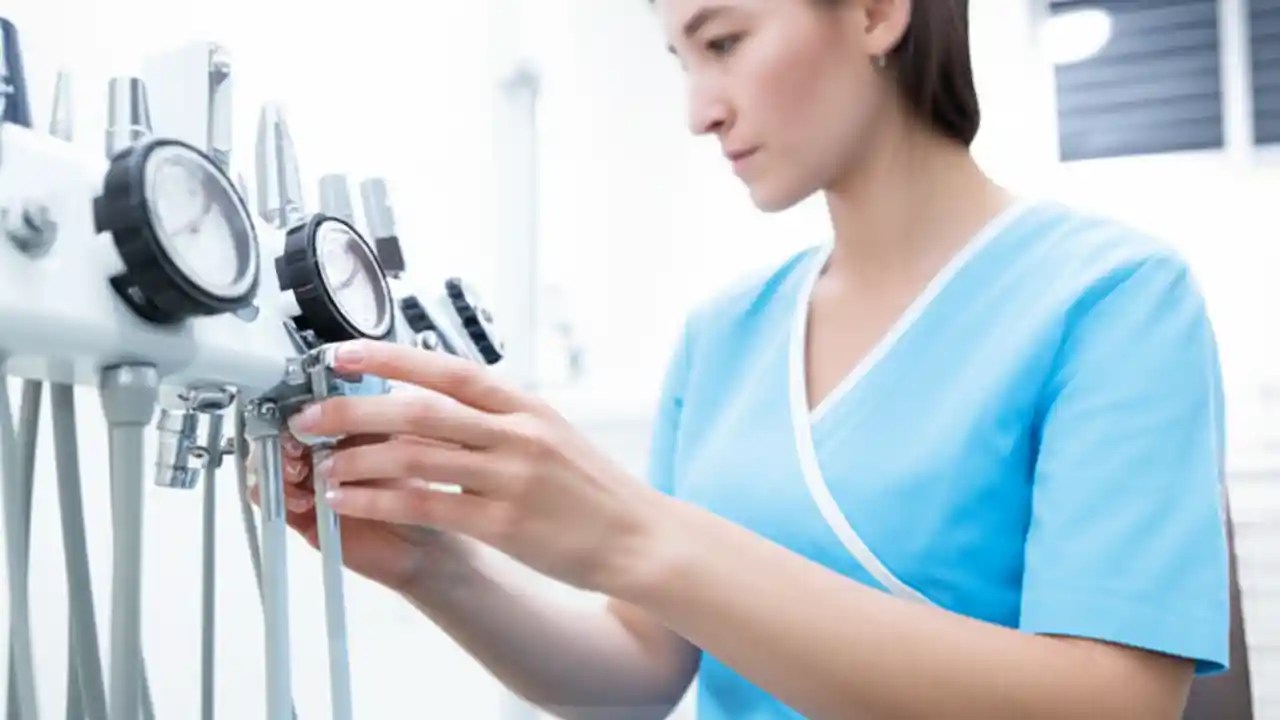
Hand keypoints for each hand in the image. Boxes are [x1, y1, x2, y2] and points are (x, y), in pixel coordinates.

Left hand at [286, 340, 664, 594]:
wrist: (639, 537)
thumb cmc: (592, 490)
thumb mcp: (551, 435)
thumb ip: (498, 419)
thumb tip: (438, 401)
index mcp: (525, 407)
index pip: (448, 369)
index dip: (390, 358)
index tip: (344, 353)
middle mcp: (517, 434)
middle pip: (419, 410)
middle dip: (355, 410)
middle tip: (311, 414)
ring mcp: (511, 478)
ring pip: (415, 456)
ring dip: (358, 458)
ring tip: (323, 465)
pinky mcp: (504, 524)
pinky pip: (426, 505)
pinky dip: (379, 500)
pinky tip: (350, 501)